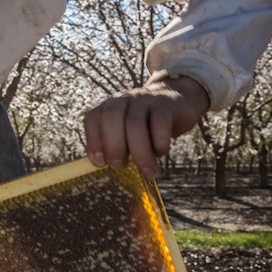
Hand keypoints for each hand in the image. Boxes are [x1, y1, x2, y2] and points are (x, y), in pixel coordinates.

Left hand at [83, 76, 209, 179]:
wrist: (178, 103)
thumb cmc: (148, 127)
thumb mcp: (129, 134)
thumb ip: (118, 147)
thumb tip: (113, 170)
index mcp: (109, 107)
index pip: (93, 119)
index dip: (93, 141)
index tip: (99, 163)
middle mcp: (124, 100)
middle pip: (112, 117)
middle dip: (113, 145)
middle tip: (119, 167)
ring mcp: (145, 99)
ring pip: (135, 123)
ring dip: (140, 152)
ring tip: (148, 172)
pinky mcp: (167, 105)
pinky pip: (160, 122)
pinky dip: (160, 141)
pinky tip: (162, 153)